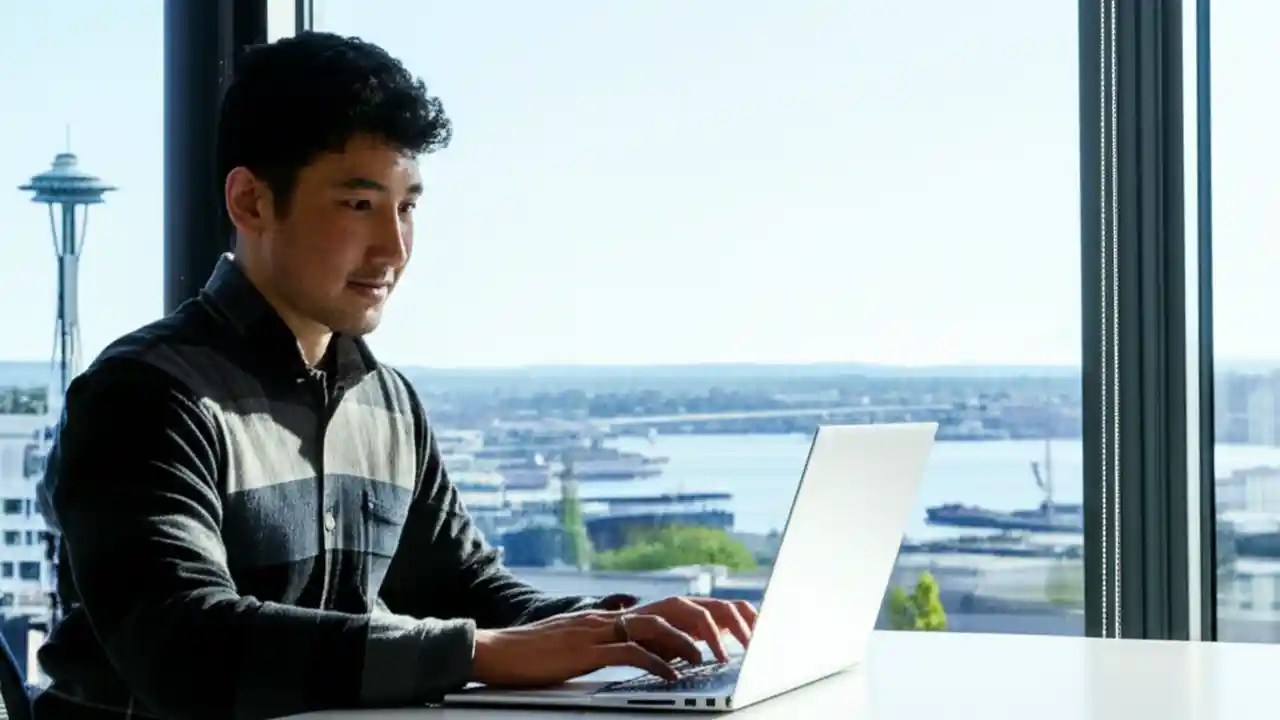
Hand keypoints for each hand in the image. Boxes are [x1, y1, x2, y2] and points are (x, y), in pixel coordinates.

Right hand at [470, 596, 757, 688]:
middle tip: (736, 641)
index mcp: (616, 614)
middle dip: (710, 620)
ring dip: (689, 641)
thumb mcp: (586, 644)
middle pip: (675, 605)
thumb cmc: (538, 653)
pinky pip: (628, 652)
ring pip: (656, 623)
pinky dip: (656, 664)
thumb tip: (660, 654)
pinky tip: (672, 677)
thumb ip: (621, 645)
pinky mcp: (585, 650)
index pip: (673, 604)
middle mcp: (612, 616)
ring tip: (711, 657)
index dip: (708, 613)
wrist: (497, 650)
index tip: (735, 627)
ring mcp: (599, 630)